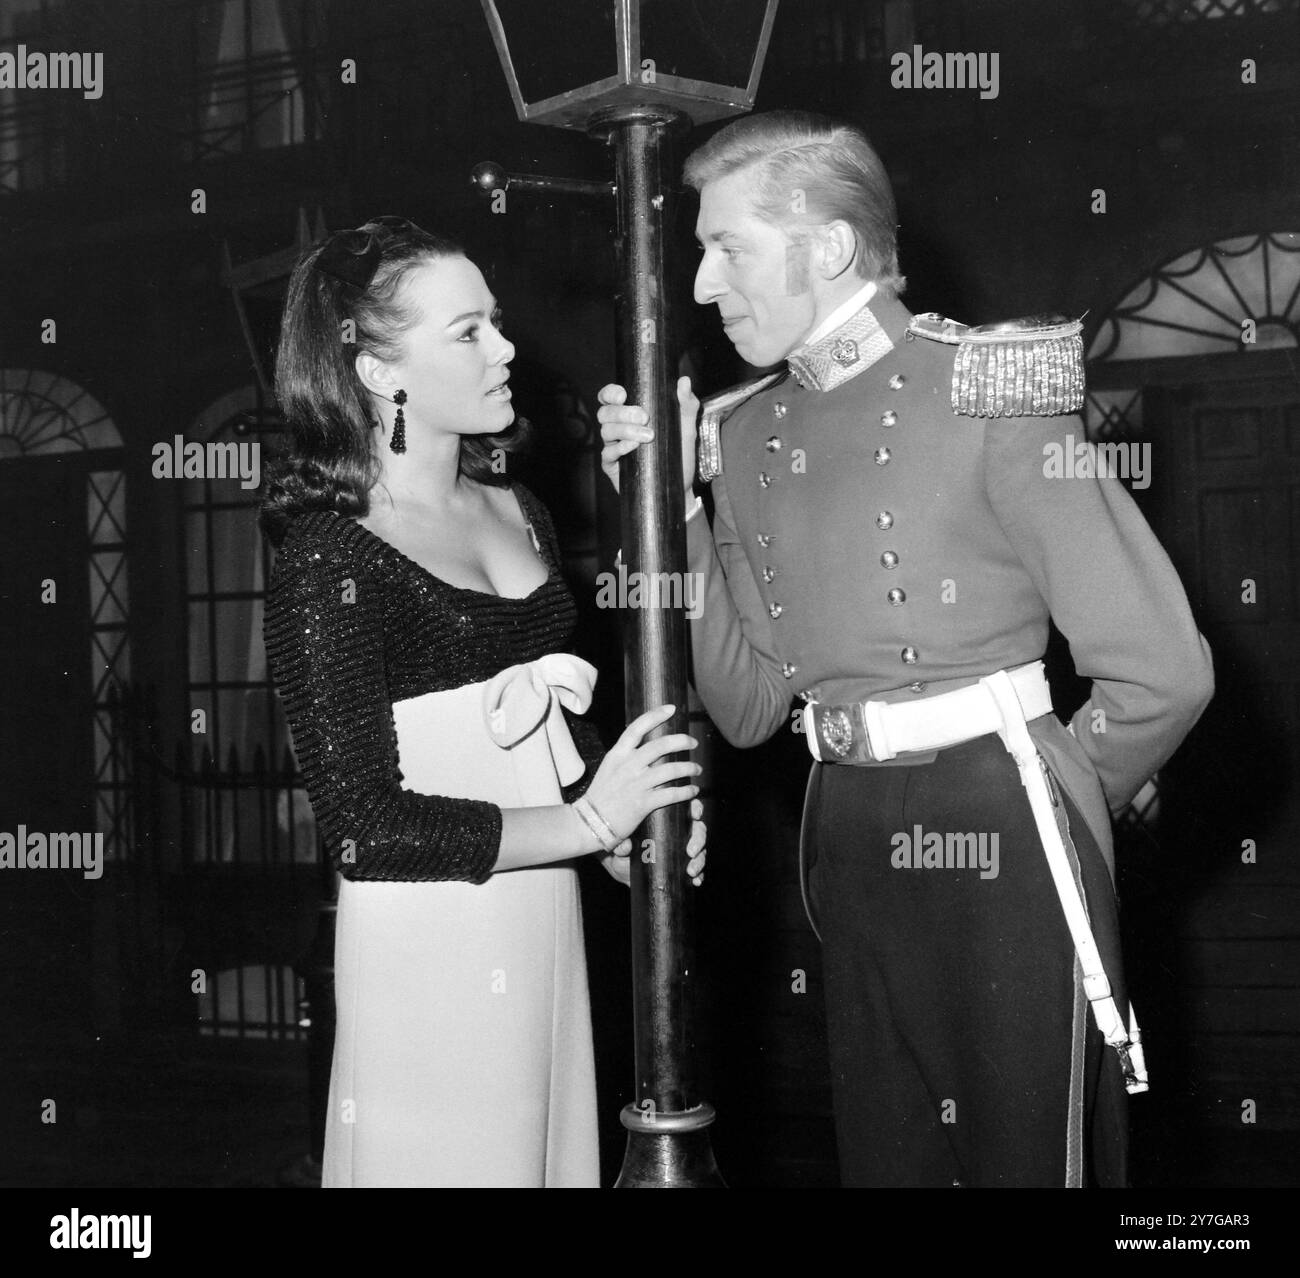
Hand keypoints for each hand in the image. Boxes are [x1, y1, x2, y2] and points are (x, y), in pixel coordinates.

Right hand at [584, 704, 699, 843]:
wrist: (589, 821)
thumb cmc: (601, 794)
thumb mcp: (610, 767)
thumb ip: (627, 757)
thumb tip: (651, 749)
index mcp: (618, 754)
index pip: (637, 728)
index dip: (656, 715)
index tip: (672, 709)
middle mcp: (628, 766)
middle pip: (661, 745)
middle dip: (682, 741)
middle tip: (693, 742)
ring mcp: (636, 784)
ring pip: (671, 769)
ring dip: (689, 767)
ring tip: (697, 769)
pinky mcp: (643, 803)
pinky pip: (672, 794)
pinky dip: (686, 791)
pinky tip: (693, 790)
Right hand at [597, 376, 698, 496]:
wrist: (680, 483)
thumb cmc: (679, 452)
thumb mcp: (686, 426)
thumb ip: (686, 404)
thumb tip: (684, 381)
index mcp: (628, 414)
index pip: (609, 398)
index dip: (610, 393)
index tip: (623, 395)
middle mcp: (617, 428)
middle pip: (605, 413)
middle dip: (623, 413)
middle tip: (645, 417)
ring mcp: (613, 446)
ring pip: (606, 431)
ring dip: (626, 430)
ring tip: (648, 436)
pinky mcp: (612, 466)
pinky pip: (608, 453)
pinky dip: (620, 447)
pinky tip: (634, 446)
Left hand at [601, 798, 706, 886]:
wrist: (619, 868)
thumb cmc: (620, 848)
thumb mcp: (618, 844)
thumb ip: (620, 844)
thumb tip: (626, 846)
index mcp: (666, 820)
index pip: (685, 808)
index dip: (695, 809)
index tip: (695, 815)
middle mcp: (678, 833)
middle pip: (698, 829)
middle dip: (699, 840)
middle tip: (691, 852)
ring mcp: (682, 850)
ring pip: (701, 850)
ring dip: (700, 860)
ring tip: (691, 871)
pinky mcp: (682, 868)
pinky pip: (697, 870)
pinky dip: (700, 875)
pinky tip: (697, 881)